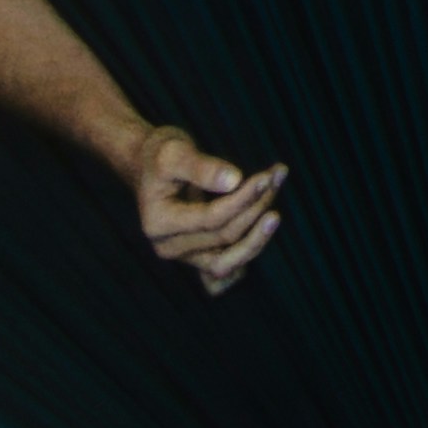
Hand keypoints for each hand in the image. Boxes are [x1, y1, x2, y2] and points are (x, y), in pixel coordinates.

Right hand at [130, 125, 290, 289]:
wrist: (150, 167)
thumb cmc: (161, 156)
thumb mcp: (174, 152)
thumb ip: (202, 167)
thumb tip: (235, 180)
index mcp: (158, 223)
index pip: (211, 218)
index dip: (242, 199)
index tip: (266, 177)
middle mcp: (168, 247)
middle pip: (224, 237)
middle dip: (255, 208)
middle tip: (274, 178)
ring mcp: (183, 257)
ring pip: (228, 261)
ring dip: (258, 236)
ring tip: (276, 209)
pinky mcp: (197, 257)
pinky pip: (224, 274)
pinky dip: (243, 258)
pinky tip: (260, 239)